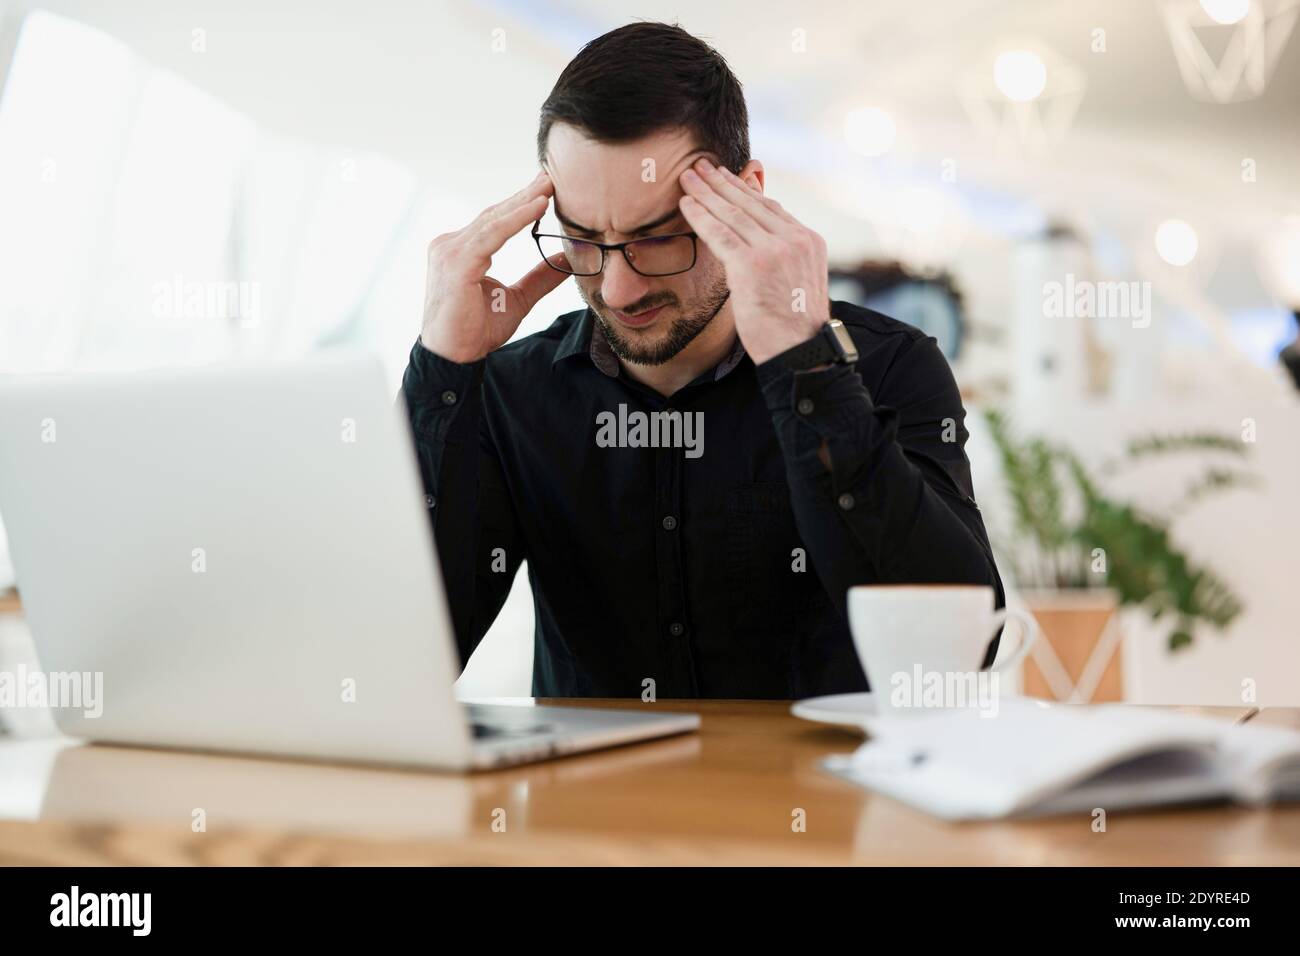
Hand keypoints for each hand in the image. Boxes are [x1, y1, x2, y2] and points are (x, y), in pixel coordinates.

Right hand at [420, 171, 569, 362]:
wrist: (452, 358)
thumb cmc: (475, 331)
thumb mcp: (517, 299)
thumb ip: (539, 278)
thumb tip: (567, 259)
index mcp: (462, 251)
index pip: (494, 221)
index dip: (520, 204)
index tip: (545, 187)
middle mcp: (450, 245)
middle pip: (494, 214)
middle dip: (524, 195)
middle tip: (551, 175)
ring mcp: (449, 251)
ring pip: (493, 220)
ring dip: (523, 202)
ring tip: (549, 186)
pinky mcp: (456, 263)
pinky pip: (490, 235)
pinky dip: (515, 220)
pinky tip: (536, 208)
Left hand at [677, 158, 829, 364]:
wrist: (801, 352)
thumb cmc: (794, 328)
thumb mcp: (797, 283)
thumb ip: (783, 259)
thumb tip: (760, 249)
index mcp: (808, 240)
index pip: (770, 207)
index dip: (744, 190)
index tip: (726, 177)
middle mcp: (794, 239)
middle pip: (750, 203)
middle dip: (721, 182)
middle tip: (700, 165)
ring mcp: (774, 250)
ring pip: (733, 214)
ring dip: (706, 192)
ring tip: (688, 177)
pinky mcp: (752, 265)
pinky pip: (720, 234)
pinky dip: (700, 217)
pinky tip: (685, 204)